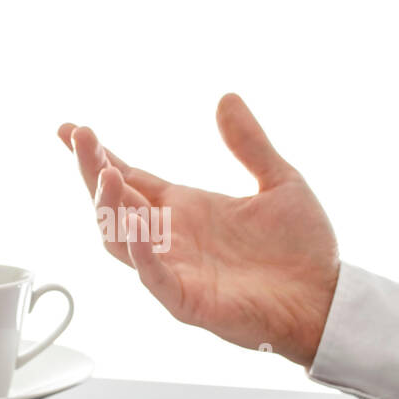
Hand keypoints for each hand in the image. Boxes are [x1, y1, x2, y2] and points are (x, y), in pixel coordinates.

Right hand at [57, 93, 339, 366]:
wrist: (328, 300)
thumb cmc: (304, 252)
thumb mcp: (279, 182)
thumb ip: (249, 144)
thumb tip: (227, 98)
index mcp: (184, 209)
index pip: (128, 178)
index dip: (98, 155)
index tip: (70, 129)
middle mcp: (171, 237)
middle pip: (113, 203)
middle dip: (91, 170)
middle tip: (79, 138)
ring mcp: (175, 269)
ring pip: (119, 239)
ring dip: (107, 207)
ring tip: (105, 174)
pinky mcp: (188, 299)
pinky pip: (153, 277)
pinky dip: (140, 252)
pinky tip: (135, 224)